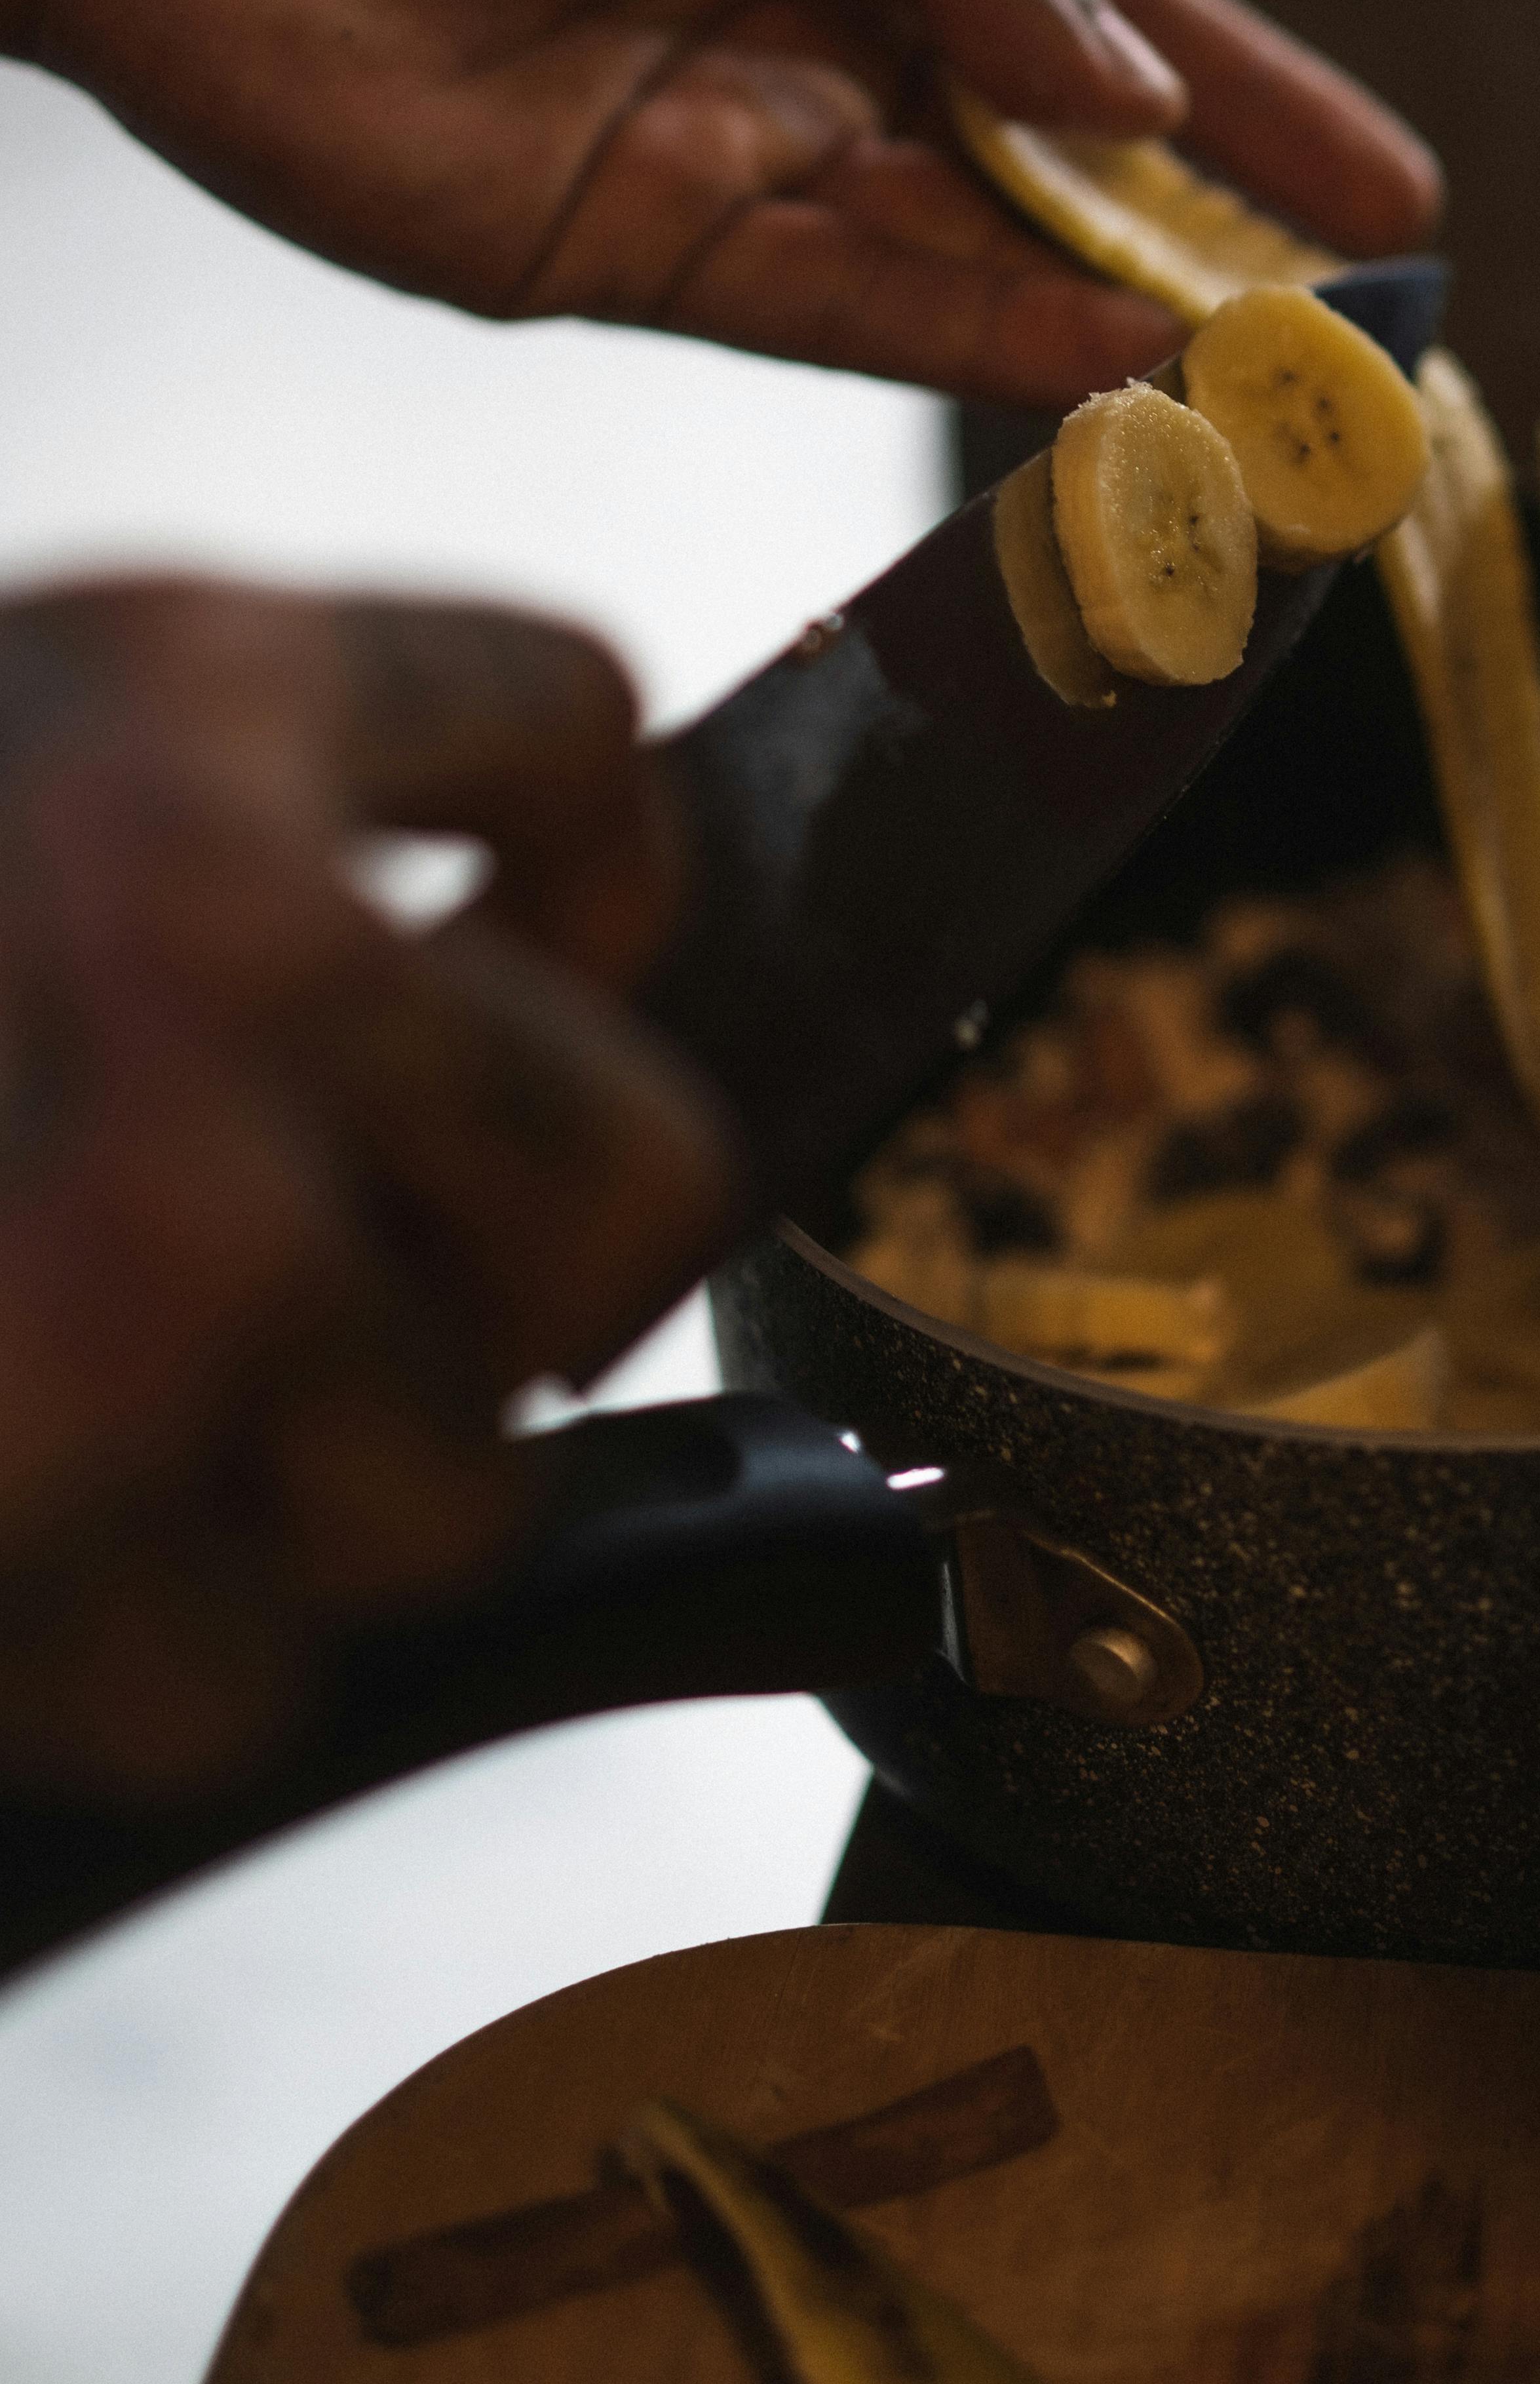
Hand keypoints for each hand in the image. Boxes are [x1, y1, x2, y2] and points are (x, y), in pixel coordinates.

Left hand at [0, 0, 1439, 403]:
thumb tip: (1124, 82)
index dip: (1247, 94)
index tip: (1383, 190)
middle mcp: (815, 17)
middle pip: (1058, 158)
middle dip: (1208, 243)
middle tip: (1356, 335)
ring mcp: (730, 142)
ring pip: (968, 256)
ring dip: (1117, 320)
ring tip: (1268, 380)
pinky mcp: (630, 251)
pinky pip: (841, 308)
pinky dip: (971, 342)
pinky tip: (1101, 364)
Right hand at [0, 578, 726, 1802]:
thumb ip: (230, 808)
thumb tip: (484, 974)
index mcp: (184, 700)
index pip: (581, 727)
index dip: (604, 851)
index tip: (554, 916)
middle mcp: (217, 956)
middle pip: (635, 1168)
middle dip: (535, 1250)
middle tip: (387, 1252)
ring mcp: (140, 1258)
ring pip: (458, 1478)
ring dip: (338, 1482)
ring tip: (154, 1409)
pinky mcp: (30, 1521)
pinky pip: (242, 1683)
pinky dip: (146, 1652)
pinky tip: (27, 1524)